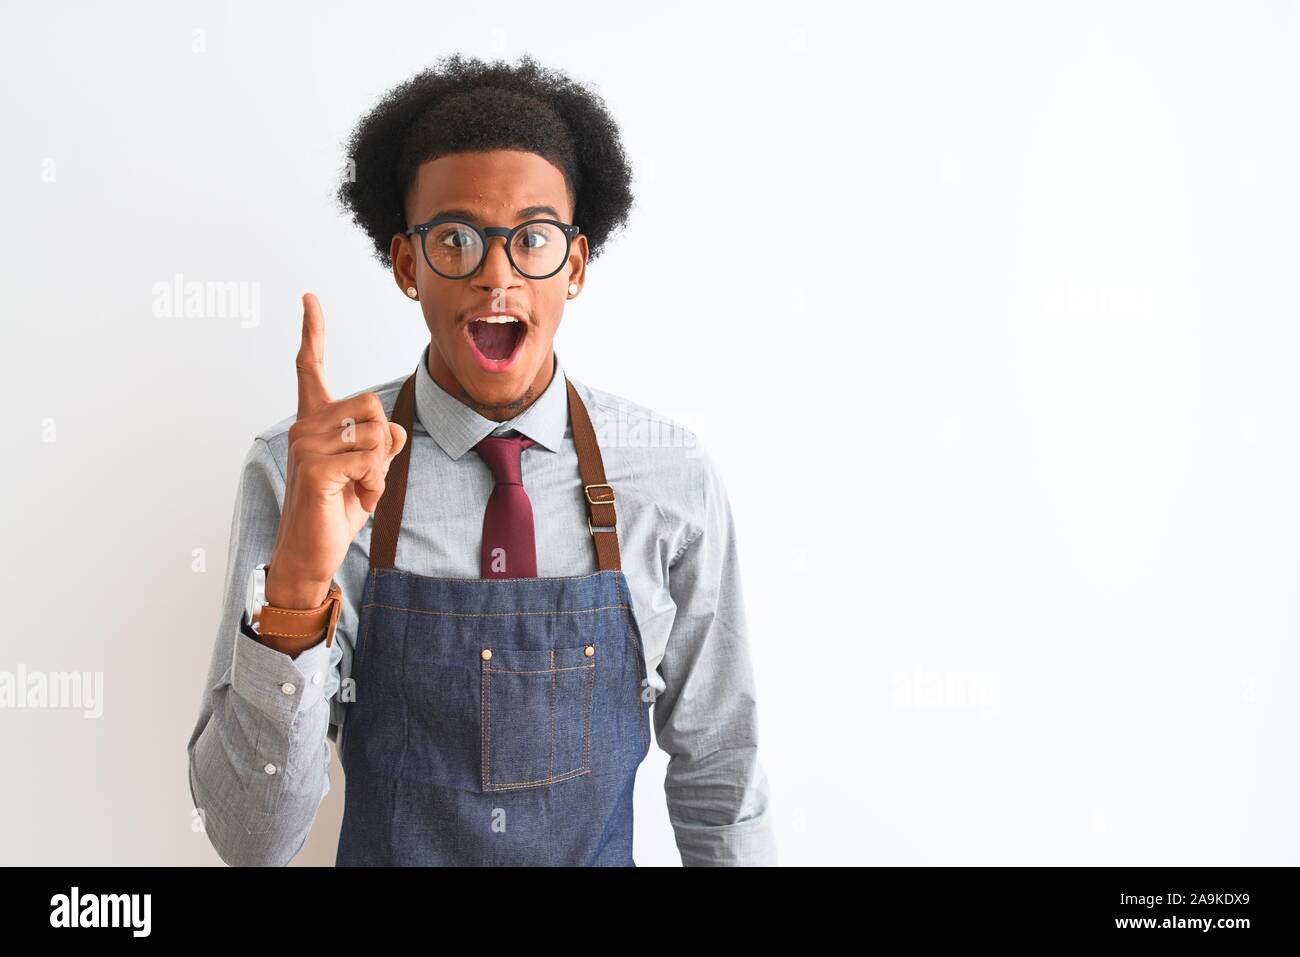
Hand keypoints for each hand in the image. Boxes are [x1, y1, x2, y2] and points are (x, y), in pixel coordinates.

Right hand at [266, 292, 407, 607]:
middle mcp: (304, 427)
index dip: (312, 332)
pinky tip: (355, 499)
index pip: (309, 369)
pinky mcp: (314, 469)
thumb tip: (396, 430)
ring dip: (379, 469)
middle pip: (372, 405)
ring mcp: (306, 446)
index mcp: (313, 422)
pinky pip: (370, 461)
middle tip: (365, 475)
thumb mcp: (368, 473)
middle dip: (383, 442)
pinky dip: (374, 484)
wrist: (311, 552)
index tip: (308, 298)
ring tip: (357, 490)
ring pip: (375, 434)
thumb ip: (381, 446)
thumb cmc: (336, 510)